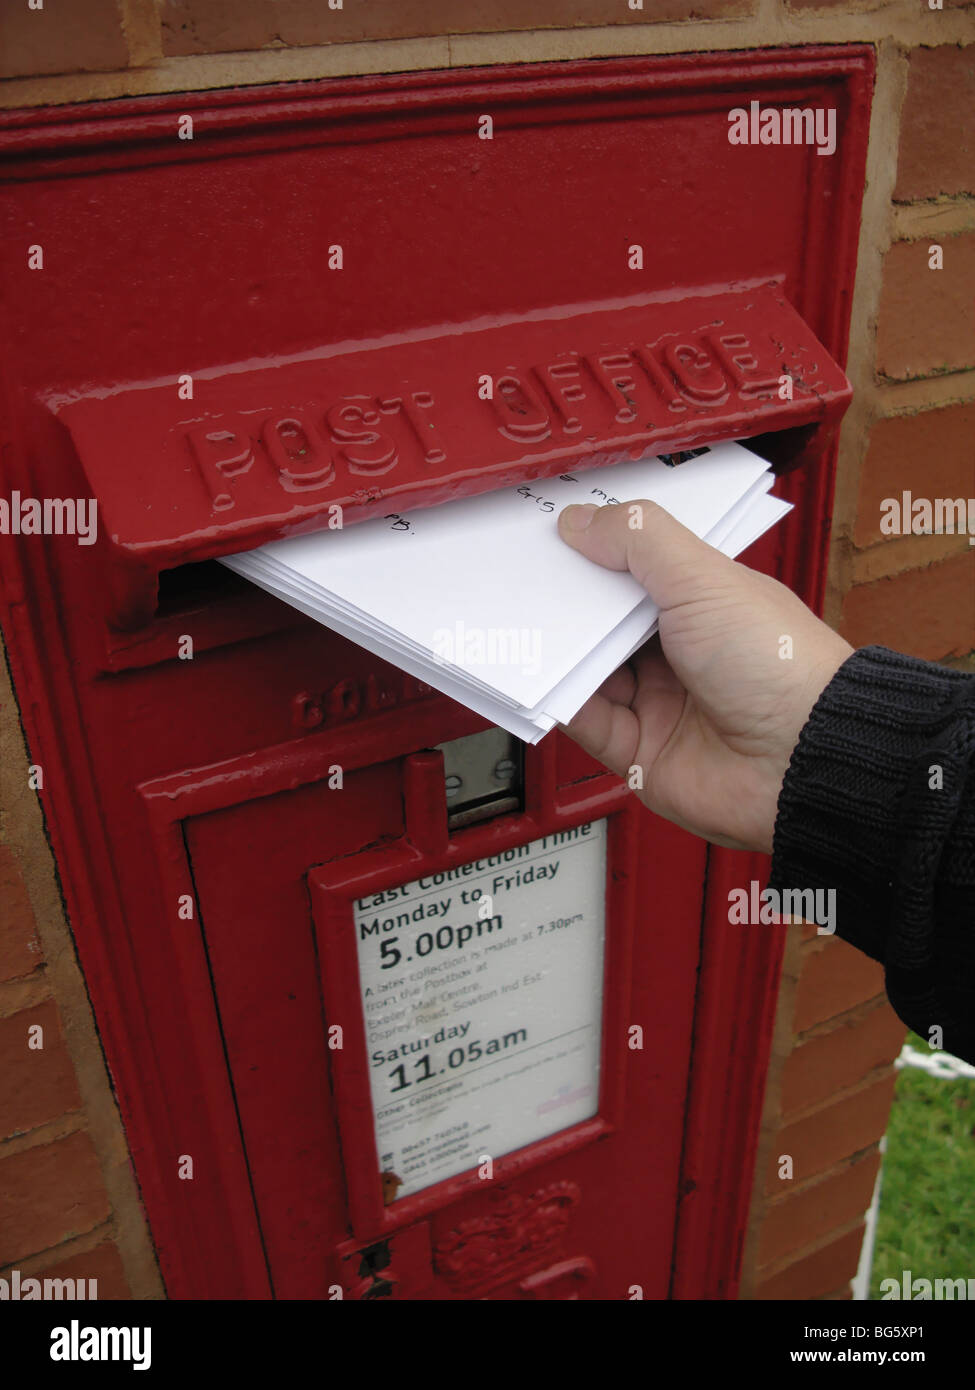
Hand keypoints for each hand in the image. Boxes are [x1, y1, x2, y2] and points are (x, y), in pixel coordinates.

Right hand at [557, 500, 852, 853]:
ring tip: (522, 620)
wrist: (801, 758)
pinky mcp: (638, 748)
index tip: (554, 535)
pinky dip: (559, 699)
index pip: (637, 569)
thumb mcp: (704, 577)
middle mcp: (681, 651)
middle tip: (525, 575)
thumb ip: (640, 540)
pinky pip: (585, 720)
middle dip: (568, 600)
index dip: (597, 552)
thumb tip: (581, 520)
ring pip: (589, 668)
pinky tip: (542, 674)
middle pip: (605, 620)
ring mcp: (660, 701)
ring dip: (558, 648)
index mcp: (705, 602)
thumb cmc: (779, 665)